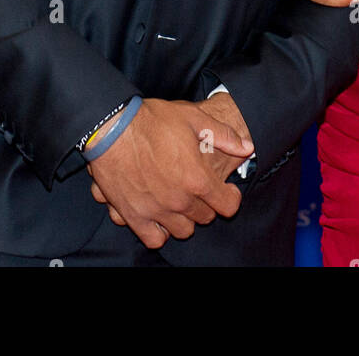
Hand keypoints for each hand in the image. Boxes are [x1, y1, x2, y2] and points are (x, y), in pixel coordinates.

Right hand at [86, 97, 253, 248]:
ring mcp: (156, 210)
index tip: (226, 190)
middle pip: (205, 218)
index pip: (228, 205)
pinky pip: (154, 238)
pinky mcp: (133, 215)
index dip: (230, 197)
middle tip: (199, 190)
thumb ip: (224, 135)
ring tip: (180, 202)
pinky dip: (160, 231)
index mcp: (198, 179)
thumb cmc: (153, 120)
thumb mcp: (194, 119)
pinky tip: (160, 216)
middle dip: (207, 205)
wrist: (111, 128)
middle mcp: (179, 200)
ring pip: (183, 230)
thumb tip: (247, 147)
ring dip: (185, 219)